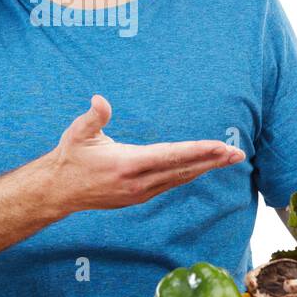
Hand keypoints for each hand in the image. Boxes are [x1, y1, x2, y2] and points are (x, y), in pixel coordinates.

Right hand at [44, 95, 244, 213]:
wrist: (58, 191)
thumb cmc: (70, 157)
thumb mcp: (77, 133)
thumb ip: (93, 117)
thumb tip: (100, 100)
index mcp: (128, 164)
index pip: (171, 156)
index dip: (198, 150)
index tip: (220, 146)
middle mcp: (138, 182)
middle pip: (183, 169)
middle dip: (212, 161)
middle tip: (238, 153)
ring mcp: (140, 192)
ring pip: (180, 178)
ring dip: (205, 168)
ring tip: (228, 158)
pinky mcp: (139, 196)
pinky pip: (171, 183)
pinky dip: (189, 174)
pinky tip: (202, 168)